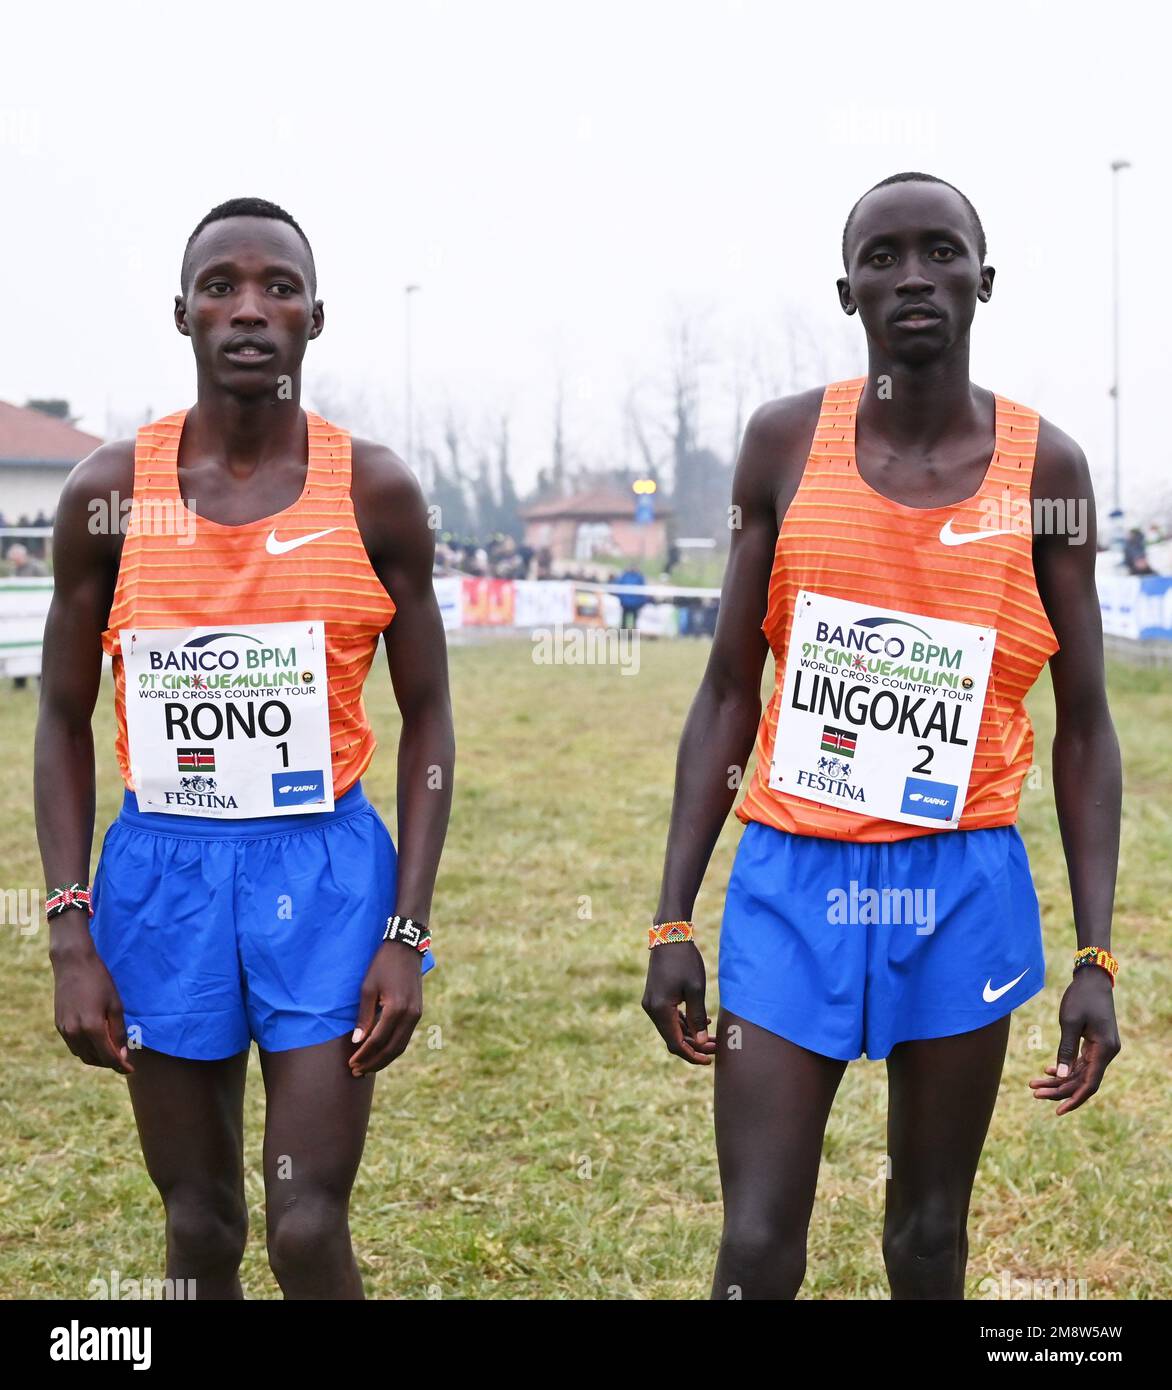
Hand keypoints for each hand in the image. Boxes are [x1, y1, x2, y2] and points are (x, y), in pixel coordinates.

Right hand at [51, 931, 133, 1073]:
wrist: (73, 964)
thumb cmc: (99, 981)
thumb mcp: (115, 1005)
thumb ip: (118, 1031)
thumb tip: (122, 1054)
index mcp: (92, 1028)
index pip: (108, 1057)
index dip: (121, 1066)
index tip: (131, 1070)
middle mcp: (75, 1033)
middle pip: (94, 1059)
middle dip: (109, 1063)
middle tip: (123, 1059)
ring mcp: (64, 1030)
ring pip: (82, 1054)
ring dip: (97, 1057)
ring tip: (111, 1050)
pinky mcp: (58, 1025)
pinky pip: (74, 1045)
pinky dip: (86, 1048)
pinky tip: (96, 1041)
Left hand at [348, 941, 423, 1076]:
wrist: (406, 948)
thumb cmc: (382, 965)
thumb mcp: (368, 988)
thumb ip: (364, 1016)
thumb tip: (357, 1041)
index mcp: (396, 1008)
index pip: (378, 1040)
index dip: (363, 1054)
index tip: (351, 1063)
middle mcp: (410, 1015)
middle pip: (392, 1049)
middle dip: (374, 1062)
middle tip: (357, 1071)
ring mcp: (417, 1015)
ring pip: (401, 1046)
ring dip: (384, 1059)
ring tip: (367, 1067)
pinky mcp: (418, 1013)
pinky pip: (405, 1037)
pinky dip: (392, 1048)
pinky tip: (380, 1052)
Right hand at [642, 941, 716, 1064]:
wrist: (669, 935)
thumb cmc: (685, 961)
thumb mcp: (695, 990)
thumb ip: (698, 1018)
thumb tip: (702, 1043)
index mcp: (659, 1010)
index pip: (675, 1044)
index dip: (692, 1055)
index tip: (710, 1060)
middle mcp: (651, 1009)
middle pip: (672, 1038)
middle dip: (695, 1046)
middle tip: (717, 1049)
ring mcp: (651, 1003)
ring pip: (671, 1029)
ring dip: (691, 1036)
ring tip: (713, 1038)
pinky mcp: (655, 996)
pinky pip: (669, 1017)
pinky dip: (684, 1024)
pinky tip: (702, 1022)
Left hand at [1029, 968, 1119, 1114]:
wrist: (1092, 979)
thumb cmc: (1080, 997)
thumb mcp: (1070, 1023)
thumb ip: (1066, 1050)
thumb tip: (1062, 1077)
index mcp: (1104, 1049)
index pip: (1089, 1084)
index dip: (1073, 1099)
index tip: (1057, 1110)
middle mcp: (1107, 1052)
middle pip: (1082, 1081)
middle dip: (1058, 1089)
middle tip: (1034, 1092)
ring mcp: (1102, 1049)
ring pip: (1080, 1073)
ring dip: (1059, 1080)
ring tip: (1034, 1084)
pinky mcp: (1095, 1044)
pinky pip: (1081, 1063)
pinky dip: (1066, 1068)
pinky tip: (1048, 1071)